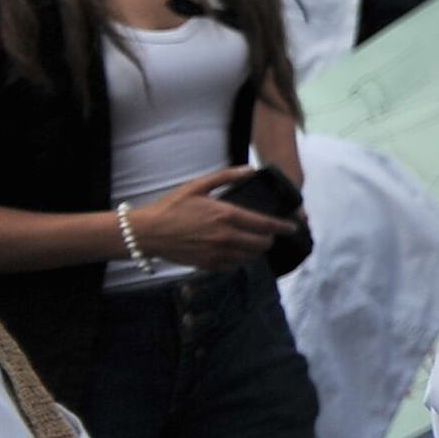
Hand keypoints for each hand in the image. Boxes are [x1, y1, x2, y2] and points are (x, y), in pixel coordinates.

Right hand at [120, 166, 288, 272]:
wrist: (146, 232)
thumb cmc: (171, 206)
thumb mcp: (199, 185)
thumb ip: (227, 176)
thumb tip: (251, 170)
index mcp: (226, 215)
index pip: (264, 225)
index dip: (283, 227)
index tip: (293, 227)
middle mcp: (225, 237)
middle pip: (260, 244)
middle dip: (269, 240)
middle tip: (270, 235)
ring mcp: (215, 254)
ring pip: (248, 258)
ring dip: (255, 251)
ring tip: (254, 243)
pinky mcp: (205, 265)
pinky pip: (232, 267)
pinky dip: (239, 261)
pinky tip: (236, 253)